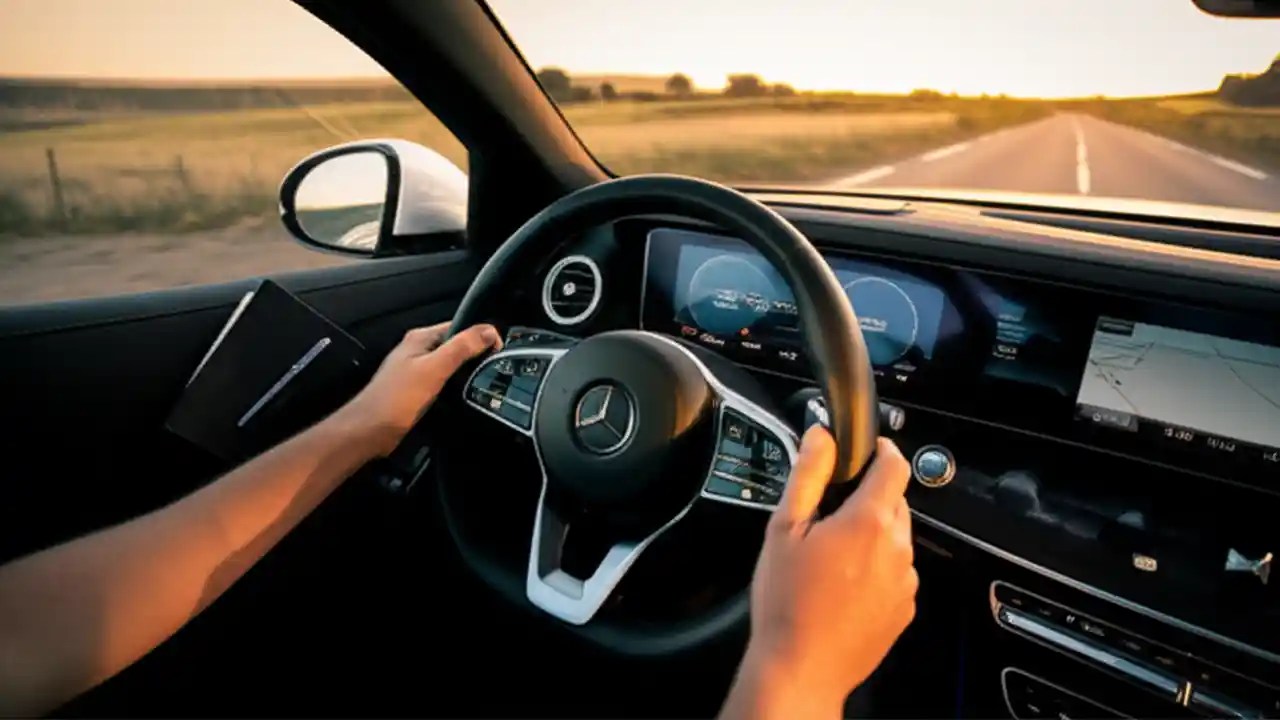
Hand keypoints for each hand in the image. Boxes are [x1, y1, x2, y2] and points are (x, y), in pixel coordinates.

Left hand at [336, 322, 501, 456]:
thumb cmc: (398, 398)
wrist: (370, 430)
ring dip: (466, 371)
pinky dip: (456, 385)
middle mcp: (418, 351)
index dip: (481, 335)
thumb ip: (461, 348)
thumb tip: (488, 330)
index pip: (459, 326)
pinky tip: (466, 395)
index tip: (500, 351)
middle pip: (456, 345)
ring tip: (486, 381)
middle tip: (497, 368)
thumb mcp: (434, 368)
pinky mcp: (418, 390)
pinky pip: (444, 381)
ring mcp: (417, 371)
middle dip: (476, 354)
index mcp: (421, 338)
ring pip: (450, 364)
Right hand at [722, 428, 916, 718]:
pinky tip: (842, 585)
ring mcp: (905, 581)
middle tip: (829, 514)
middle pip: (896, 501)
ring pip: (897, 538)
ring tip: (831, 556)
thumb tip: (821, 437)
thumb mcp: (784, 529)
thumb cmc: (787, 603)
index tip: (868, 450)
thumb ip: (807, 475)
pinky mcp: (905, 608)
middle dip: (869, 497)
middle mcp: (897, 549)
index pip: (896, 465)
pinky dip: (877, 568)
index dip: (882, 450)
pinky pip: (897, 572)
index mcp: (869, 522)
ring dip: (873, 535)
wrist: (801, 669)